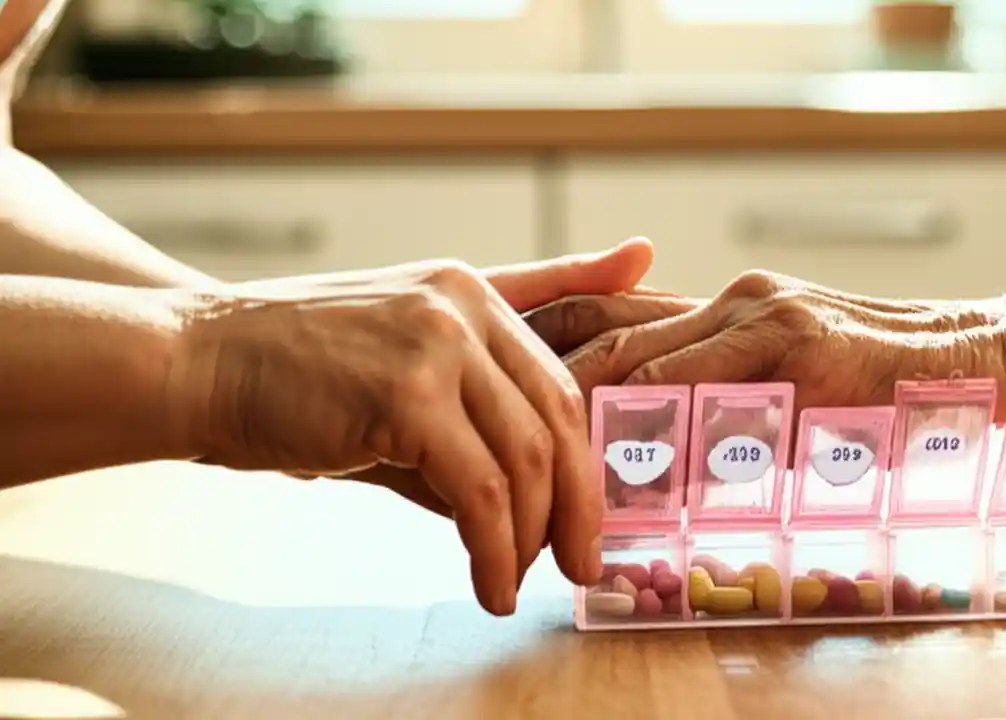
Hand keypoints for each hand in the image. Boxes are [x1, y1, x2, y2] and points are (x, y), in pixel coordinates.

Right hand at [169, 239, 655, 614]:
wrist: (196, 362)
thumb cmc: (293, 379)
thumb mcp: (398, 373)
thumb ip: (468, 415)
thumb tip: (533, 506)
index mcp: (472, 292)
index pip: (558, 381)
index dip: (584, 459)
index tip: (595, 519)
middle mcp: (464, 306)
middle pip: (559, 417)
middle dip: (579, 504)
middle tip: (584, 565)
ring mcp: (437, 343)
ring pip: (527, 458)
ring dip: (533, 538)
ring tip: (519, 585)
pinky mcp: (406, 392)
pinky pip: (479, 490)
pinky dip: (494, 549)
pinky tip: (489, 585)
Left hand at [526, 270, 1005, 414]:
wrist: (975, 360)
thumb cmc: (879, 386)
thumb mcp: (791, 389)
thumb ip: (726, 412)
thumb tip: (657, 466)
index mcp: (724, 307)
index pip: (609, 311)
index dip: (543, 339)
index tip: (488, 383)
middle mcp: (732, 300)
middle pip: (604, 324)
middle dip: (537, 373)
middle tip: (481, 418)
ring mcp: (762, 317)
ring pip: (641, 357)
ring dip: (580, 410)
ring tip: (529, 450)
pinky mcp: (797, 346)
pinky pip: (706, 387)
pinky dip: (651, 424)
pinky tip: (612, 458)